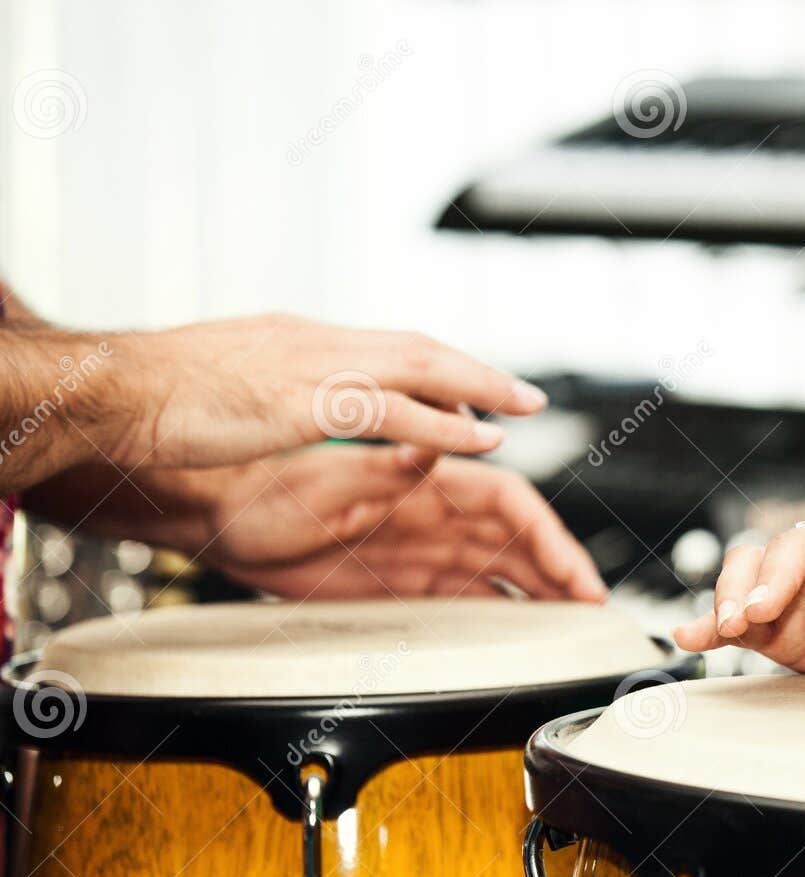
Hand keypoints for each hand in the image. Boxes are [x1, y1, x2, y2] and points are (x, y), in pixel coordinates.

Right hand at [98, 314, 546, 468]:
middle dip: (477, 370)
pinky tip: (481, 437)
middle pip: (418, 347)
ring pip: (421, 367)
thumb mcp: (227, 384)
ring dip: (481, 387)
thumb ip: (270, 389)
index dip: (438, 367)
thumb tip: (287, 400)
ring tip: (525, 406)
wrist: (107, 390)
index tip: (475, 384)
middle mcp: (315, 342)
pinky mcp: (306, 402)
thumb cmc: (149, 397)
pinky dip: (444, 423)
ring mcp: (313, 366)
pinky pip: (394, 410)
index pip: (386, 347)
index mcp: (298, 340)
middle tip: (526, 392)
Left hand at [201, 445, 605, 600]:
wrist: (221, 518)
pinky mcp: (398, 579)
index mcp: (425, 481)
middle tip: (592, 607)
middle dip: (559, 570)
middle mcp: (431, 513)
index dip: (550, 537)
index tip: (577, 573)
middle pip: (515, 541)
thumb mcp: (334, 481)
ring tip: (573, 618)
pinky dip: (498, 608)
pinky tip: (520, 625)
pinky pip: (463, 593)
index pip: (509, 504)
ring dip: (537, 589)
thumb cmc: (269, 491)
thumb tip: (438, 447)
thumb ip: (391, 468)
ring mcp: (418, 547)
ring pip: (496, 569)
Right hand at [672, 502, 804, 672]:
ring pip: (753, 568)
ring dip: (736, 594)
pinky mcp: (774, 614)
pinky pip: (736, 611)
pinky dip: (709, 622)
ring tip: (728, 625)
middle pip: (788, 547)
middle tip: (758, 615)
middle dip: (770, 580)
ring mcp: (794, 578)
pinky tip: (688, 637)